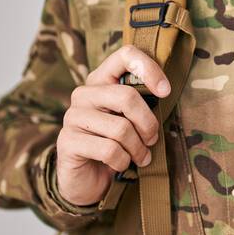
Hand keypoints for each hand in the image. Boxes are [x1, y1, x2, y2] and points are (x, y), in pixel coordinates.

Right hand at [54, 44, 169, 205]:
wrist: (87, 179)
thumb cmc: (116, 145)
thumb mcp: (131, 120)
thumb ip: (143, 104)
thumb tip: (165, 93)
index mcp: (101, 80)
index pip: (125, 55)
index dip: (149, 69)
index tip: (166, 92)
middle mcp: (84, 93)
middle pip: (127, 97)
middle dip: (148, 123)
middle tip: (152, 140)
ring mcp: (73, 116)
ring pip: (120, 128)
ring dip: (138, 148)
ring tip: (141, 157)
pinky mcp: (67, 141)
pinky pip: (109, 149)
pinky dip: (123, 161)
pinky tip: (122, 164)